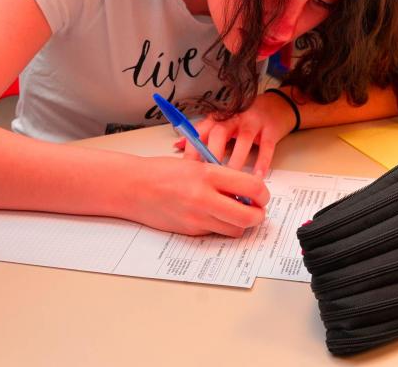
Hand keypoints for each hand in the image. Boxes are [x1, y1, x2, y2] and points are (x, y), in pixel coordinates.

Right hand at [128, 157, 268, 236]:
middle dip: (258, 215)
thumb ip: (222, 177)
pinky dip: (221, 226)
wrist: (133, 187)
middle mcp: (204, 198)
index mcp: (208, 174)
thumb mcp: (196, 164)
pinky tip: (213, 215)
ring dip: (241, 223)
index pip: (252, 187)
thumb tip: (248, 190)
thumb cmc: (162, 171)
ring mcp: (197, 218)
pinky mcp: (190, 232)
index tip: (261, 194)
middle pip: (249, 217)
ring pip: (235, 230)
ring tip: (235, 212)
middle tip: (256, 209)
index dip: (263, 194)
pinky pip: (217, 233)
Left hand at [178, 92, 297, 177]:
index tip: (187, 168)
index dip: (192, 148)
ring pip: (243, 139)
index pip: (201, 130)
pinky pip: (267, 146)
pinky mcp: (271, 129)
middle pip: (220, 132)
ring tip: (232, 181)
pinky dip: (262, 162)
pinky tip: (258, 177)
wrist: (278, 105)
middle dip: (212, 153)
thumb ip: (202, 134)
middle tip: (208, 176)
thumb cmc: (246, 119)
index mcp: (220, 118)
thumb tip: (177, 146)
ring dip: (236, 160)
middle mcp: (235, 118)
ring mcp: (254, 122)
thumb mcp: (223, 123)